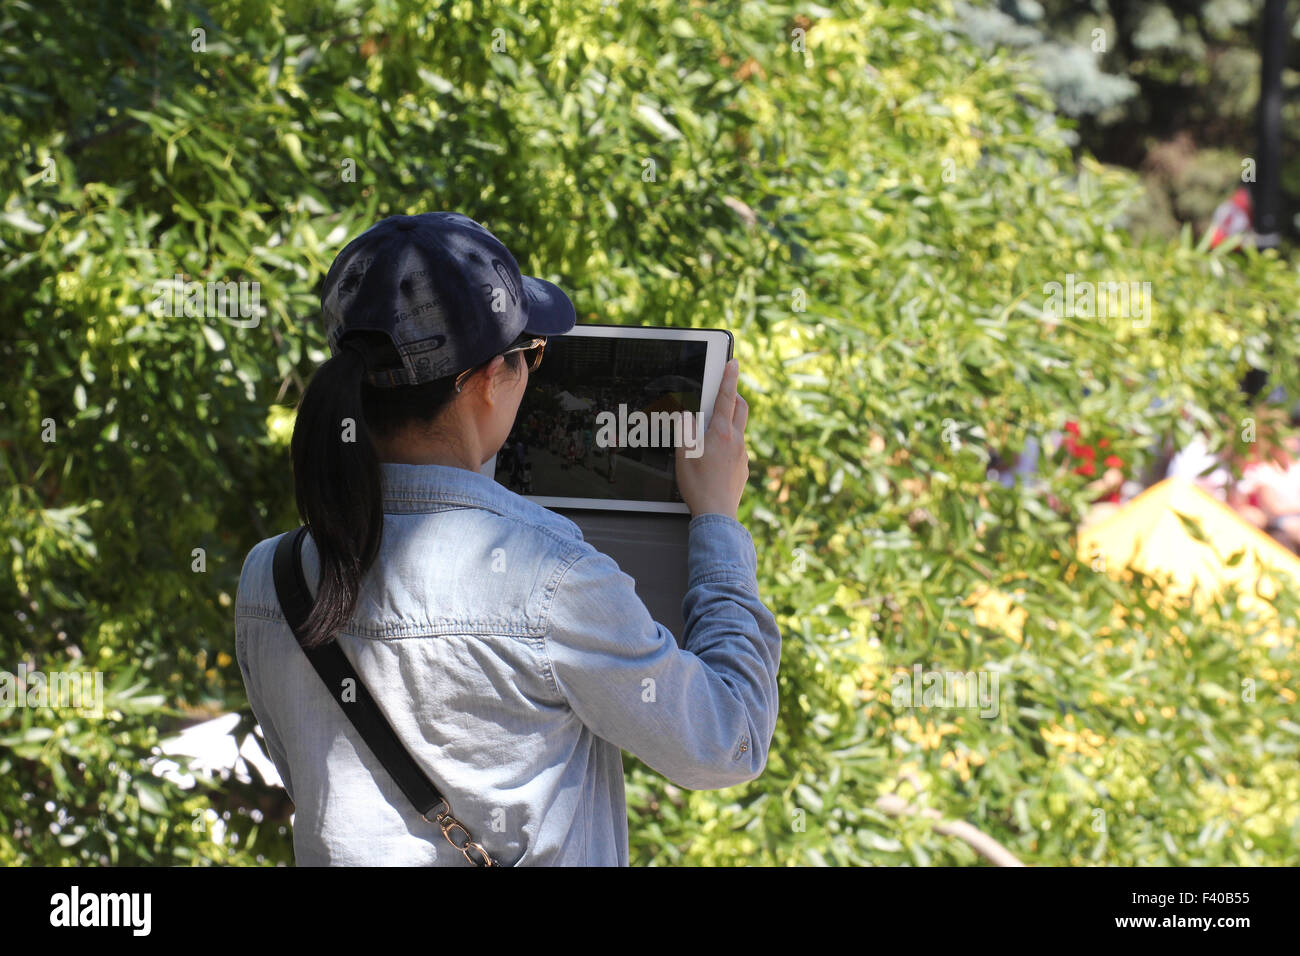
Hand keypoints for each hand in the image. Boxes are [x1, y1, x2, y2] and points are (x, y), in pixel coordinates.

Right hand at [675, 358, 749, 519]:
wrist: (717, 514)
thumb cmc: (699, 486)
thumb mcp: (683, 454)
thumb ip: (684, 430)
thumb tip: (686, 415)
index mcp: (721, 433)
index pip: (726, 397)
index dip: (729, 377)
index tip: (733, 362)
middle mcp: (736, 440)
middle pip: (741, 407)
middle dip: (735, 394)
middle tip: (726, 389)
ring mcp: (743, 454)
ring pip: (740, 427)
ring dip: (731, 419)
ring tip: (714, 425)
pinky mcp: (744, 467)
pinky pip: (739, 446)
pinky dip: (730, 441)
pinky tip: (717, 454)